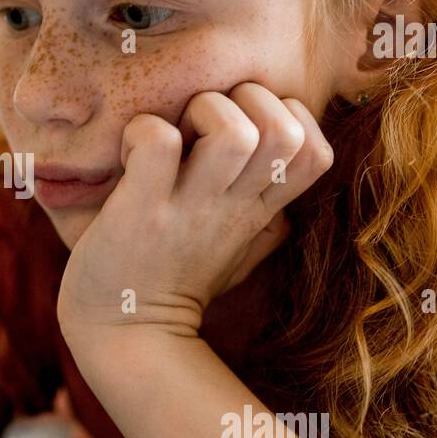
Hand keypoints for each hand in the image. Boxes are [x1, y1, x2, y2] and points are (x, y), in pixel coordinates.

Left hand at [57, 82, 332, 352]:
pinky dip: (141, 131)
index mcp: (256, 211)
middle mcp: (231, 206)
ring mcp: (189, 207)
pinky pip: (158, 142)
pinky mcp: (142, 209)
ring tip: (174, 134)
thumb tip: (292, 198)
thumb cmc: (171, 283)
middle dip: (246, 101)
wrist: (121, 335)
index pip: (315, 150)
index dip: (288, 117)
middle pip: (284, 128)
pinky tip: (130, 153)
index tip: (245, 128)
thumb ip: (266, 223)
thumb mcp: (237, 254)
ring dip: (202, 110)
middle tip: (202, 125)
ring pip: (234, 130)